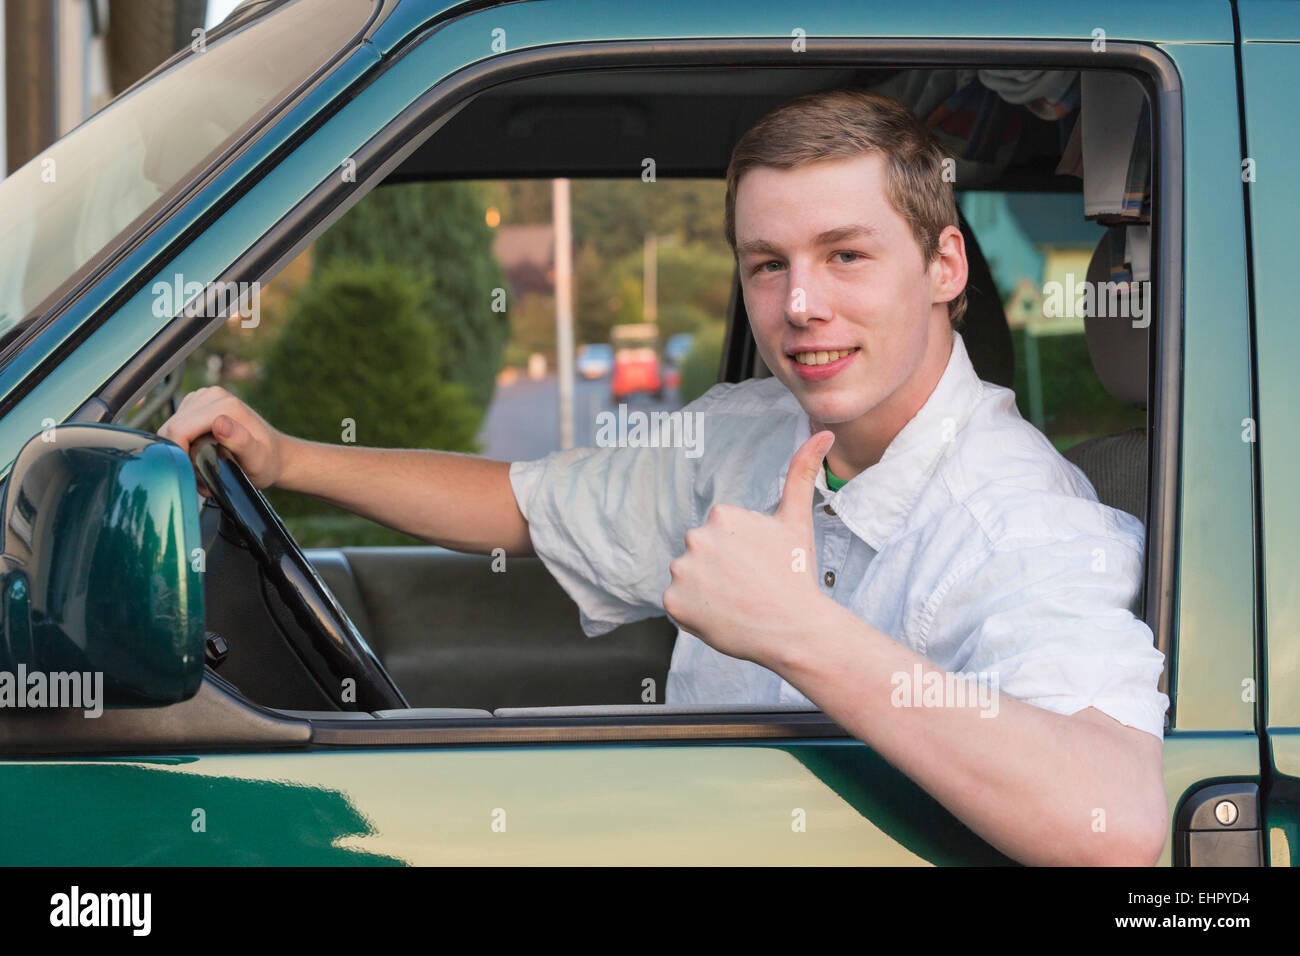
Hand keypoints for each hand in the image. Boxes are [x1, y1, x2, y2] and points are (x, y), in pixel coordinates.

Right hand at [156, 386, 288, 496]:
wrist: (273, 455)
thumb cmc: (266, 461)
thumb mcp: (257, 459)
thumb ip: (240, 442)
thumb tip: (219, 423)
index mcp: (225, 405)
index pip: (178, 429)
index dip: (180, 455)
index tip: (195, 474)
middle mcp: (212, 396)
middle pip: (171, 428)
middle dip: (181, 454)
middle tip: (200, 475)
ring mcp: (204, 397)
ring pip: (171, 427)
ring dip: (182, 449)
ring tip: (204, 466)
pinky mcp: (198, 404)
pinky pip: (176, 425)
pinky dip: (184, 442)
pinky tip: (201, 453)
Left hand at [662, 429, 836, 667]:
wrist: (795, 627)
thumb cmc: (797, 574)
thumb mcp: (797, 519)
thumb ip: (802, 472)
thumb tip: (824, 432)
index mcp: (721, 514)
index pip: (722, 536)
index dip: (742, 555)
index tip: (760, 567)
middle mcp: (695, 536)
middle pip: (703, 555)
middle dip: (722, 570)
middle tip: (750, 586)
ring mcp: (682, 570)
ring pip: (690, 579)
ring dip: (707, 591)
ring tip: (738, 603)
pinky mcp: (673, 602)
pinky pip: (680, 606)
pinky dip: (696, 615)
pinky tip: (722, 616)